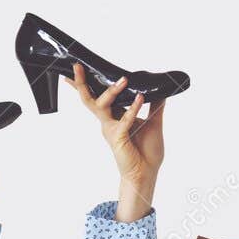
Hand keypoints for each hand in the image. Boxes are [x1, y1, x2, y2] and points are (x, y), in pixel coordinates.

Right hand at [68, 63, 163, 223]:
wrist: (147, 172)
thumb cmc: (147, 151)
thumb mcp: (154, 123)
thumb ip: (155, 106)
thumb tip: (161, 90)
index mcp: (114, 117)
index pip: (98, 96)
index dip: (86, 83)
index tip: (77, 68)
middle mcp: (108, 122)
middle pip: (90, 99)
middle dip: (82, 83)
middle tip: (78, 66)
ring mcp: (111, 129)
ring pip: (101, 107)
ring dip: (111, 92)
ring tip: (123, 80)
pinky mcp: (118, 138)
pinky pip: (123, 120)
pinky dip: (133, 108)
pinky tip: (140, 97)